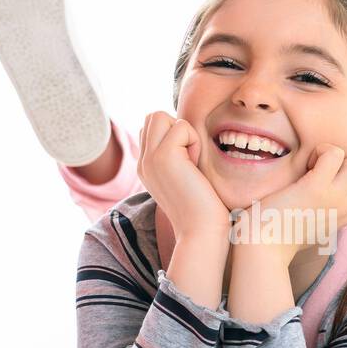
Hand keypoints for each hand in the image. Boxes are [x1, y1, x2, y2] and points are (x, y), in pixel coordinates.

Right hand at [136, 112, 230, 241]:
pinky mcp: (163, 156)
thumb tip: (185, 132)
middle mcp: (143, 162)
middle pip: (152, 117)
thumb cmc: (203, 209)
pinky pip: (181, 126)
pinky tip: (195, 166)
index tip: (187, 163)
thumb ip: (179, 158)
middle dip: (176, 129)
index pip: (150, 129)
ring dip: (183, 133)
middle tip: (190, 158)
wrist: (201, 231)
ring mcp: (149, 159)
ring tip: (192, 161)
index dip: (173, 135)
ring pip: (160, 116)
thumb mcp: (185, 179)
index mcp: (146, 168)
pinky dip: (194, 141)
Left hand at [249, 143, 346, 258]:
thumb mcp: (315, 220)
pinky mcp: (316, 189)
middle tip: (323, 165)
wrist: (263, 248)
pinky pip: (334, 153)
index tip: (330, 172)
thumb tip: (329, 182)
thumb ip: (329, 204)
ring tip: (314, 167)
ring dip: (337, 152)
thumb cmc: (281, 231)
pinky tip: (305, 167)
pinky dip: (319, 151)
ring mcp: (336, 199)